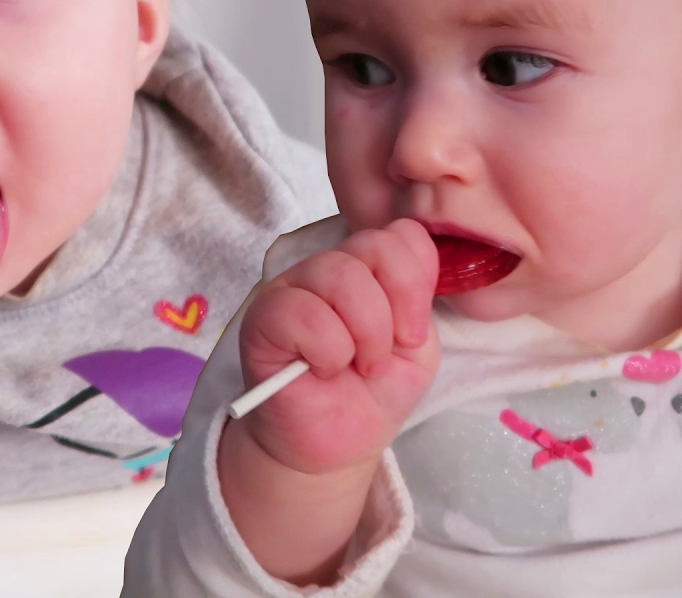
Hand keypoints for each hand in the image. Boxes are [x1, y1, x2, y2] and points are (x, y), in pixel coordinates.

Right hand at [239, 218, 440, 475]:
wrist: (336, 446)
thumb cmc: (371, 394)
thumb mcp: (417, 347)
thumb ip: (418, 298)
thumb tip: (412, 259)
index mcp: (364, 270)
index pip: (399, 234)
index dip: (415, 282)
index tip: (412, 335)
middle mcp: (325, 270)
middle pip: (372, 247)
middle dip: (392, 313)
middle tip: (381, 358)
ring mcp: (291, 290)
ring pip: (339, 273)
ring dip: (363, 334)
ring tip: (354, 366)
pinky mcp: (263, 320)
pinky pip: (303, 311)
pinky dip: (327, 350)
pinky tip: (321, 370)